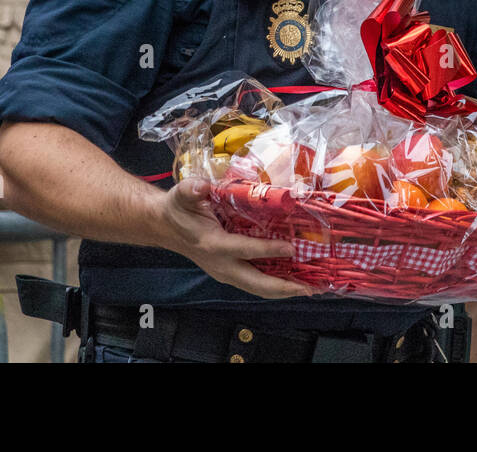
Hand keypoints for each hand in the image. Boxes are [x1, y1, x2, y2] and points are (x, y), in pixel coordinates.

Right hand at [158, 179, 314, 299]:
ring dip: (283, 290)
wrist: (165, 227)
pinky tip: (292, 282)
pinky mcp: (229, 272)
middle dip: (284, 287)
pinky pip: (254, 283)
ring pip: (257, 287)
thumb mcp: (182, 195)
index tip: (291, 248)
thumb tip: (202, 186)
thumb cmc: (177, 209)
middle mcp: (221, 264)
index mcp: (213, 244)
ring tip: (310, 289)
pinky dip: (274, 285)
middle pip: (256, 282)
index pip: (244, 249)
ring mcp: (225, 272)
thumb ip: (191, 190)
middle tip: (311, 288)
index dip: (268, 249)